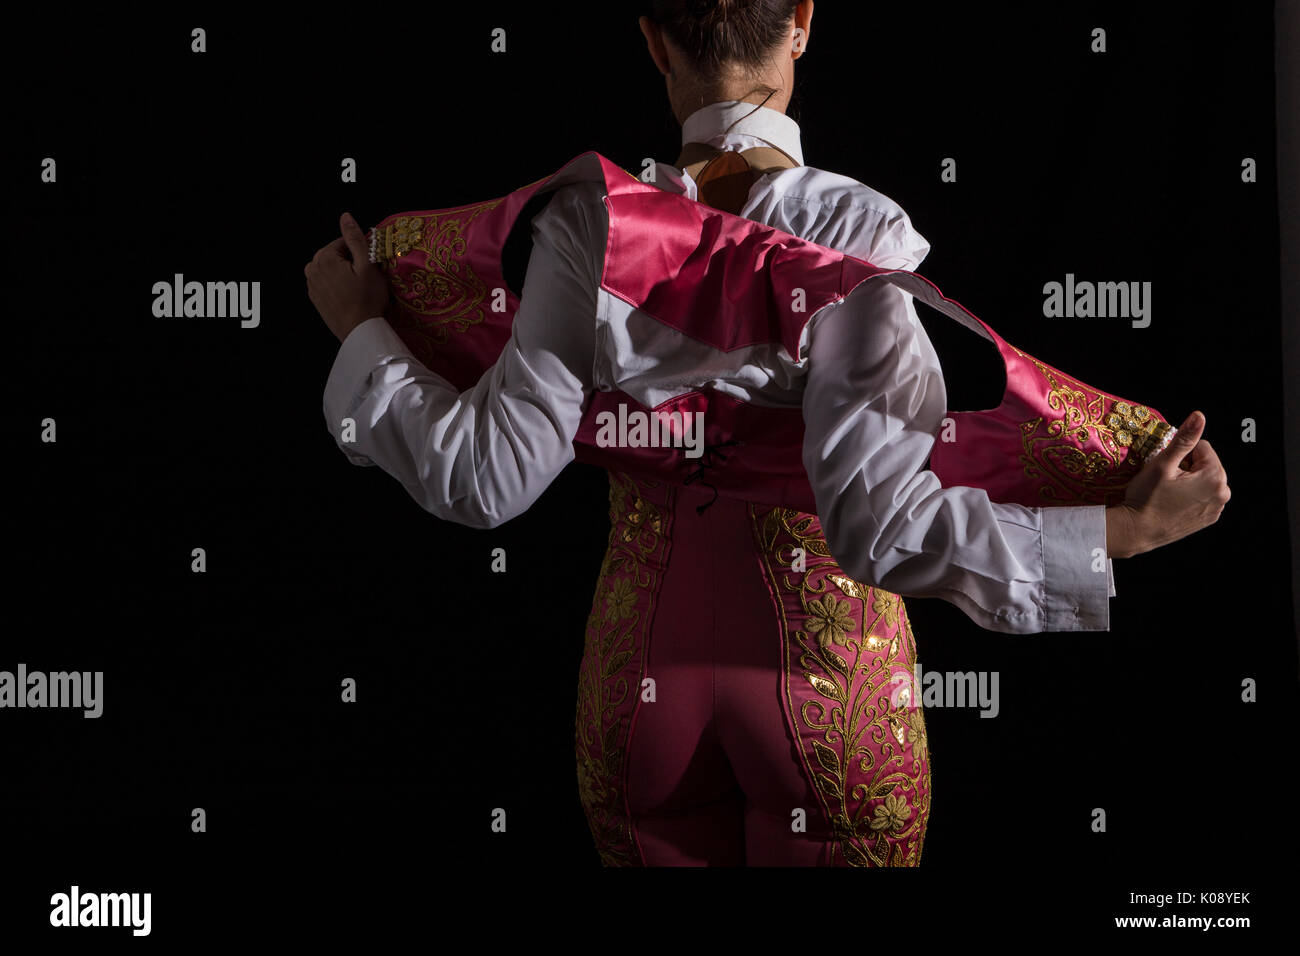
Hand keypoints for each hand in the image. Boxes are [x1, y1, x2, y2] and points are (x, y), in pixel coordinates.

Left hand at [305, 212, 389, 342]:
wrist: (359, 331)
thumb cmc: (367, 298)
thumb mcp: (367, 265)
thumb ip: (355, 238)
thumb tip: (345, 216)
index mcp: (324, 257)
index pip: (343, 242)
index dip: (359, 251)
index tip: (369, 264)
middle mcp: (312, 268)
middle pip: (334, 255)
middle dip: (349, 261)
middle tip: (365, 277)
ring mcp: (311, 285)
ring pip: (330, 269)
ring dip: (342, 273)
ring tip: (357, 287)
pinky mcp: (315, 298)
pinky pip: (326, 283)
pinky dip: (336, 285)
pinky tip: (349, 295)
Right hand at [1105, 410, 1230, 557]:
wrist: (1137, 531)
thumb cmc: (1146, 497)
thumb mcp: (1162, 464)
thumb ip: (1184, 439)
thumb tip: (1200, 415)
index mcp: (1215, 476)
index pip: (1201, 447)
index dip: (1180, 454)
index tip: (1167, 469)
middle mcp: (1223, 493)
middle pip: (1205, 464)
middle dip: (1187, 467)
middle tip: (1166, 481)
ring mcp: (1217, 508)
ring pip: (1203, 480)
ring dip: (1188, 482)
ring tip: (1168, 493)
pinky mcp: (1208, 519)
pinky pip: (1202, 497)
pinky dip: (1190, 496)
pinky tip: (1173, 503)